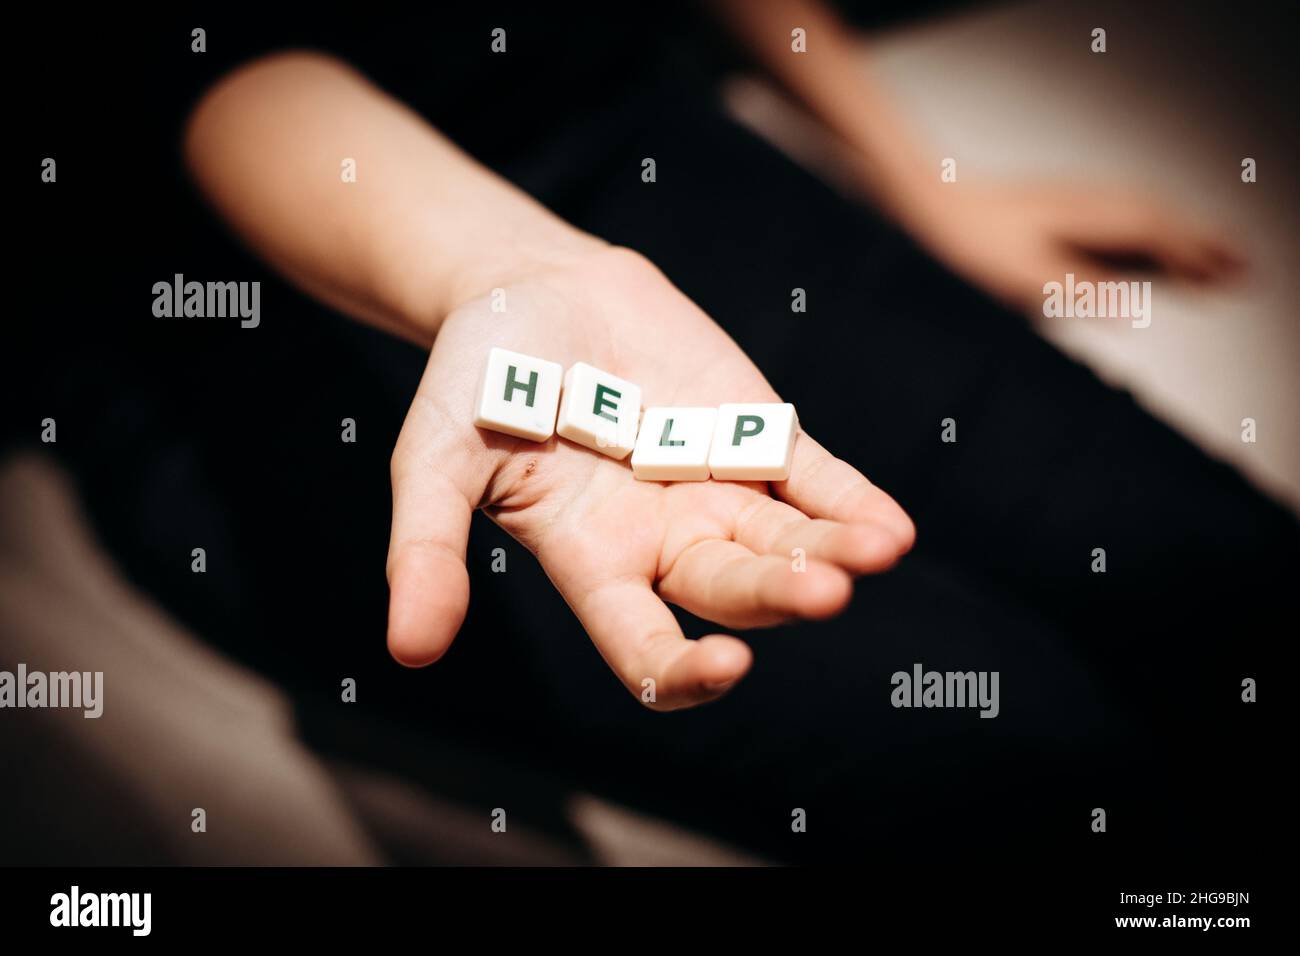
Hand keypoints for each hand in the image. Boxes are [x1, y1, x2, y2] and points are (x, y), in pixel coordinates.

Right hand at [386, 246, 914, 709]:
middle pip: (732, 588)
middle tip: (825, 592)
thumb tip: (408, 652)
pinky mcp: (756, 431)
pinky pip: (813, 475)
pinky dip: (850, 501)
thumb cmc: (472, 384)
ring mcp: (718, 486)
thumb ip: (427, 552)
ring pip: (785, 537)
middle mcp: (665, 539)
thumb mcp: (433, 466)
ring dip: (834, 552)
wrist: (527, 289)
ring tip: (877, 552)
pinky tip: (889, 528)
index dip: (683, 671)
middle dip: (779, 594)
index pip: (644, 644)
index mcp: (594, 563)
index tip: (724, 667)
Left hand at [902, 182, 1245, 311]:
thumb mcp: (1024, 279)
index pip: (1158, 237)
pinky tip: (1154, 245)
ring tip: (1217, 258)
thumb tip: (1135, 311)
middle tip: (1245, 269)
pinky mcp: (1064, 208)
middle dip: (1204, 246)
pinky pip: (1123, 219)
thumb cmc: (971, 245)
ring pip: (1146, 218)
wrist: (933, 208)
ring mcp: (1079, 202)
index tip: (1229, 278)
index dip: (1197, 259)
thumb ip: (1083, 293)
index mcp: (1090, 218)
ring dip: (1183, 237)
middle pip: (1163, 224)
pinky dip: (1150, 233)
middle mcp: (1092, 203)